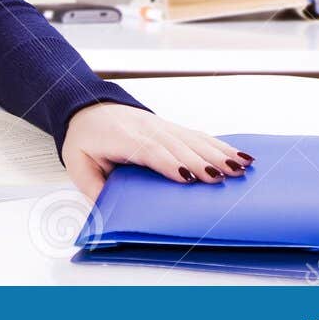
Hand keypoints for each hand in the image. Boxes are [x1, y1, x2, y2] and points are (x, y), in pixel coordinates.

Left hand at [62, 102, 252, 200]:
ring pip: (192, 139)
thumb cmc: (84, 139)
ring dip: (217, 152)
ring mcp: (160, 126)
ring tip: (240, 166)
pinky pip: (197, 136)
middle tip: (224, 177)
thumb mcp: (78, 164)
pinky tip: (238, 155)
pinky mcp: (171, 128)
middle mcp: (146, 128)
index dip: (169, 162)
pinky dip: (219, 145)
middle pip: (177, 145)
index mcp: (122, 137)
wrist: (87, 108)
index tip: (188, 177)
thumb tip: (108, 212)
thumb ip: (93, 188)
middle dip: (201, 160)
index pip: (149, 149)